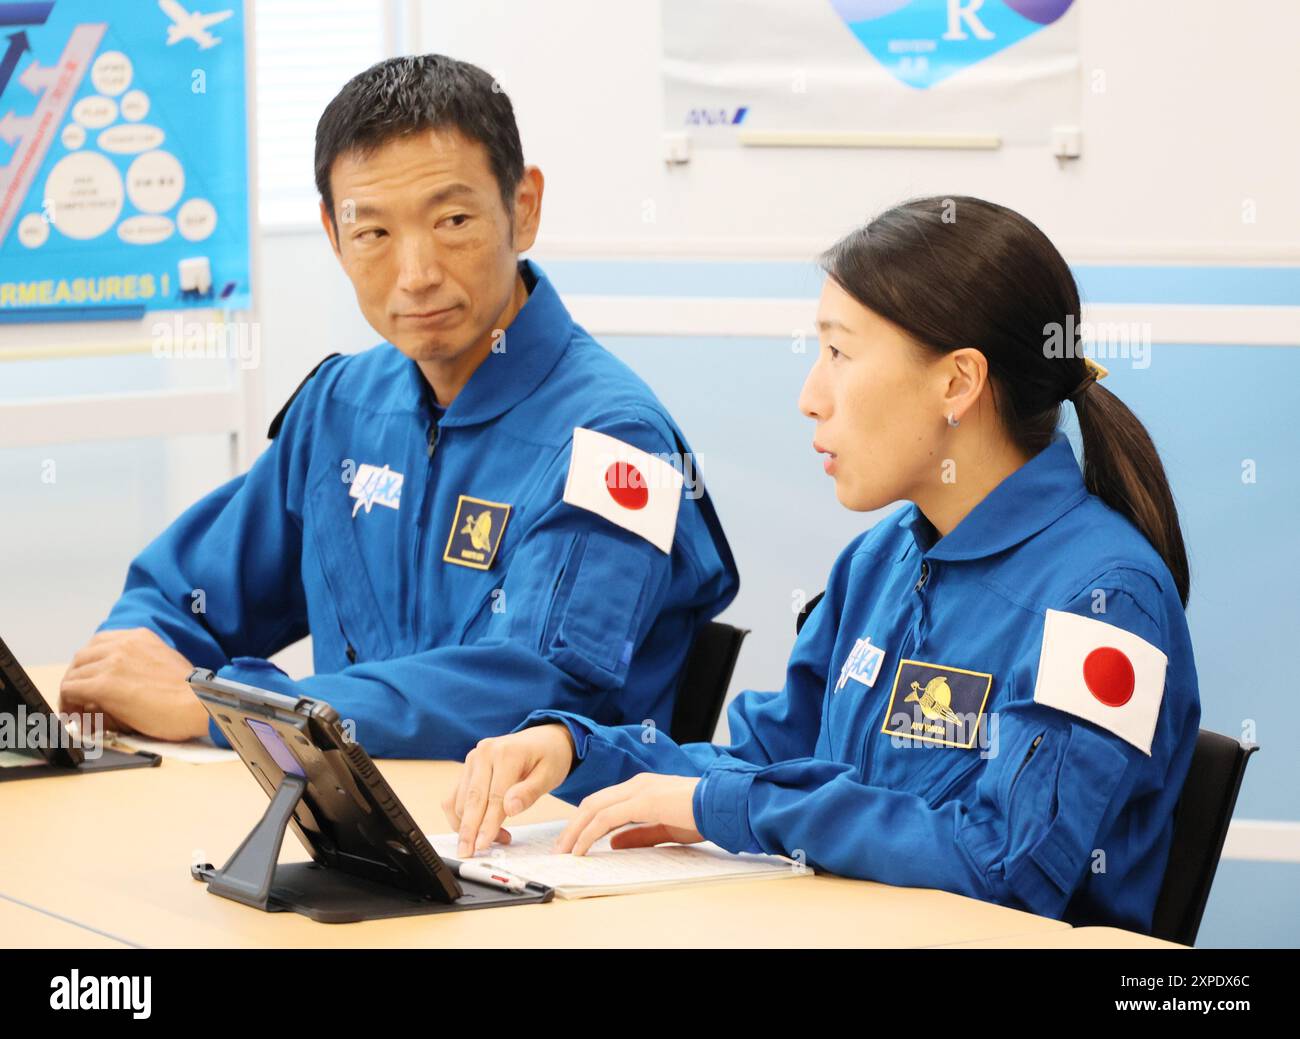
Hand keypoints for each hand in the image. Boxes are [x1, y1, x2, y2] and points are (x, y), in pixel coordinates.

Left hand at [59, 628, 206, 741]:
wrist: (200, 704)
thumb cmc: (189, 694)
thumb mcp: (164, 664)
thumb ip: (140, 664)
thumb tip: (119, 684)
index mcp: (139, 637)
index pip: (99, 644)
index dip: (90, 665)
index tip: (91, 683)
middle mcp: (123, 643)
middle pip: (81, 657)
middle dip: (77, 679)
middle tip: (80, 701)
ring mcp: (112, 662)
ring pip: (73, 674)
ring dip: (72, 694)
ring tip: (78, 713)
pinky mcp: (104, 684)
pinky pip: (70, 690)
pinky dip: (68, 704)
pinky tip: (77, 718)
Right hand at [443, 724, 575, 856]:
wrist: (544, 739)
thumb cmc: (549, 757)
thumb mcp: (549, 775)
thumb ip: (529, 792)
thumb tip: (510, 809)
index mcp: (506, 752)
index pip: (494, 796)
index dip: (487, 824)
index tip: (482, 845)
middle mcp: (484, 753)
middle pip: (472, 799)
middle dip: (468, 830)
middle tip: (467, 853)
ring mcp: (473, 759)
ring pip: (460, 800)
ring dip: (469, 825)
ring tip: (492, 840)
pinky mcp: (468, 768)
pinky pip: (455, 796)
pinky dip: (461, 816)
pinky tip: (479, 829)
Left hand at [554, 773, 702, 855]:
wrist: (722, 805)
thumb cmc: (701, 814)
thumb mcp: (665, 828)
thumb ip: (640, 833)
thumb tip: (614, 843)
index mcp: (642, 788)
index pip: (604, 802)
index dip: (585, 821)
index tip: (573, 842)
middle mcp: (636, 784)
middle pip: (592, 803)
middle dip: (573, 826)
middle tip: (561, 848)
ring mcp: (638, 790)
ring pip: (594, 808)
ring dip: (576, 831)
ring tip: (565, 851)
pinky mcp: (642, 801)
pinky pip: (606, 818)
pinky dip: (589, 833)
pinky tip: (582, 848)